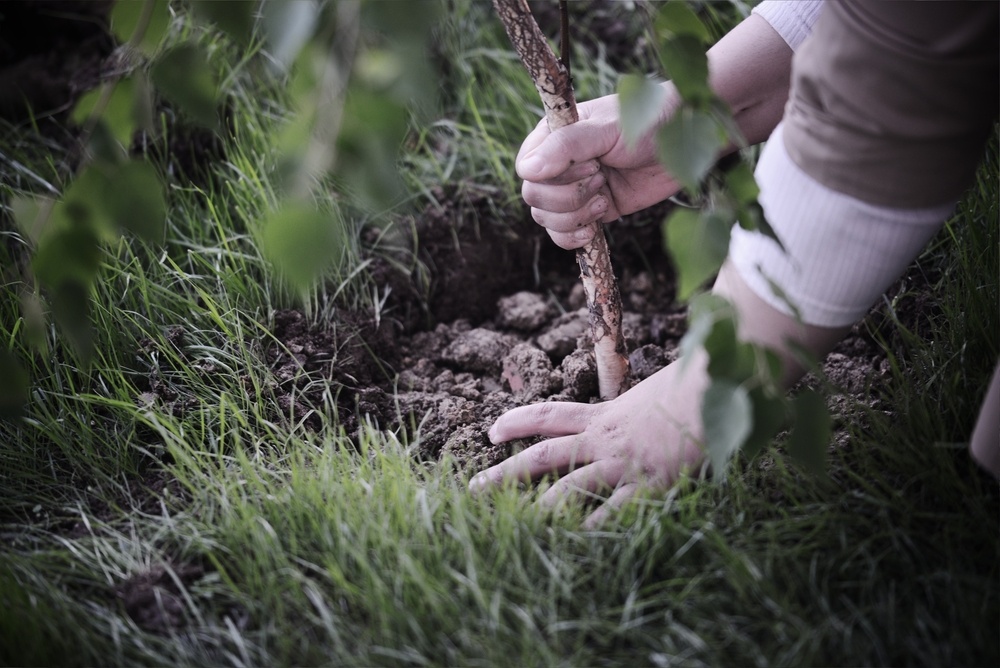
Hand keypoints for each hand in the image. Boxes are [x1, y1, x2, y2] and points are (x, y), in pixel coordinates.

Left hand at [469, 351, 708, 527]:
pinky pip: (611, 514)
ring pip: (567, 488)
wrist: (716, 389)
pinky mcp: (647, 487)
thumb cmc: (691, 386)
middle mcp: (604, 439)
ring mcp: (622, 464)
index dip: (518, 421)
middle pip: (543, 455)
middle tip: (473, 491)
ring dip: (537, 508)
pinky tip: (570, 547)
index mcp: (604, 415)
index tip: (492, 430)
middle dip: (505, 473)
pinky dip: (590, 530)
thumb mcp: (652, 392)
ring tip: (511, 527)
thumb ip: (636, 405)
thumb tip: (640, 404)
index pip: (549, 414)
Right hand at [517, 90, 682, 249]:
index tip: (590, 165)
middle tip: (601, 178)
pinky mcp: (588, 212)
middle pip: (534, 197)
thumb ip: (566, 146)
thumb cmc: (645, 123)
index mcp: (553, 137)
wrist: (682, 146)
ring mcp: (572, 190)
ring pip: (546, 219)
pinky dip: (573, 237)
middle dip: (567, 197)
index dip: (552, 177)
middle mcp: (558, 165)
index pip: (526, 169)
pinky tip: (593, 228)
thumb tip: (528, 171)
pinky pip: (562, 235)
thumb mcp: (605, 129)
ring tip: (604, 199)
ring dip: (574, 216)